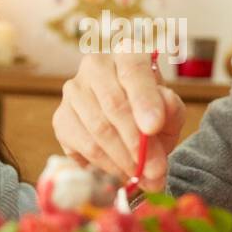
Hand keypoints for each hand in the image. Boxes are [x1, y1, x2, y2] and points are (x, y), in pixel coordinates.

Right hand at [52, 50, 185, 190]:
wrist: (127, 122)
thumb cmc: (150, 111)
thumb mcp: (170, 110)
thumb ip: (169, 110)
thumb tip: (155, 122)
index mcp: (127, 53)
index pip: (134, 71)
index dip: (144, 100)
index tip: (154, 127)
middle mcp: (95, 65)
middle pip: (114, 104)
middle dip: (137, 143)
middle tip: (156, 171)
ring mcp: (73, 90)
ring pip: (98, 128)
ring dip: (123, 159)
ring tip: (143, 177)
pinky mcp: (61, 117)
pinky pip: (83, 145)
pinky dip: (105, 164)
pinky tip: (121, 172)